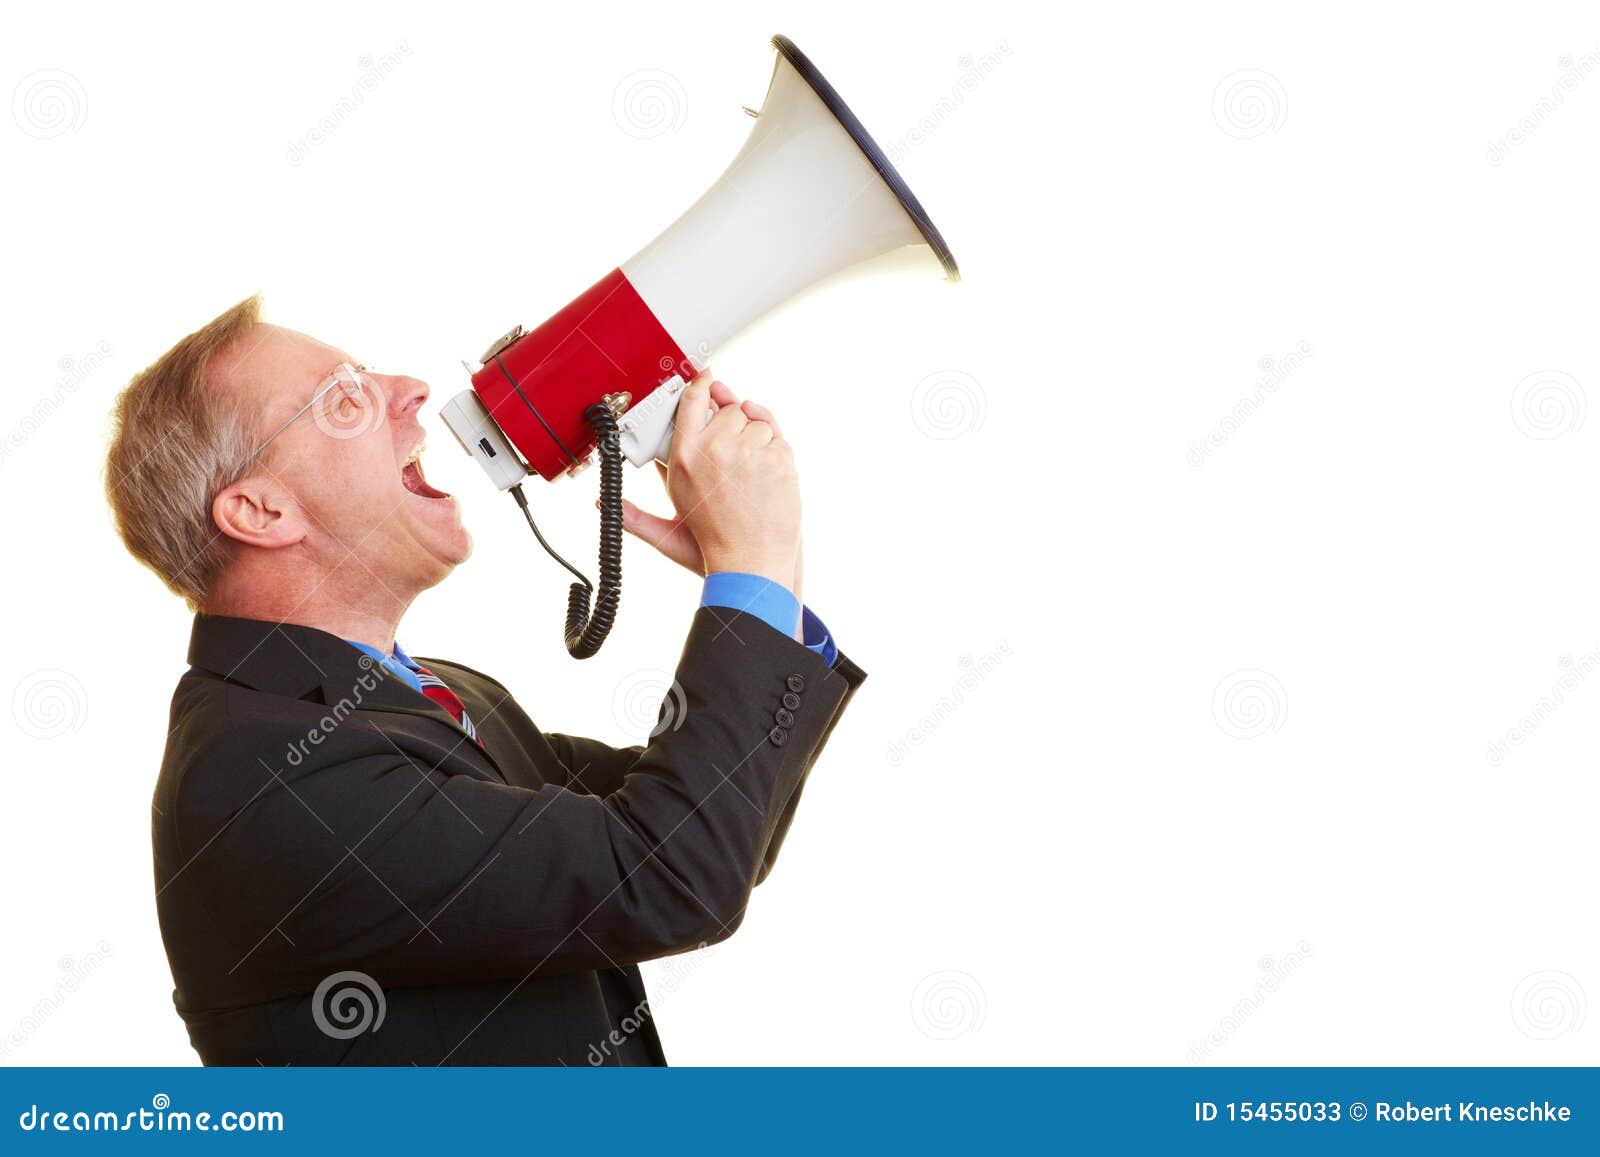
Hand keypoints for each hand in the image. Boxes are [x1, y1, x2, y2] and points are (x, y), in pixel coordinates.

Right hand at [620, 373, 801, 597]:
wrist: (753, 568)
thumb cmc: (712, 551)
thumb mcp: (666, 533)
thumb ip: (635, 516)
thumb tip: (605, 504)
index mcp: (685, 457)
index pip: (692, 400)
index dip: (700, 384)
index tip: (705, 377)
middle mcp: (716, 448)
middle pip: (728, 408)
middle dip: (730, 424)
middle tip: (729, 451)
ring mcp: (750, 451)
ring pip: (755, 420)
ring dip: (754, 435)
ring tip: (747, 468)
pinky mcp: (778, 458)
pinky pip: (777, 434)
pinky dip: (773, 445)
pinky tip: (764, 464)